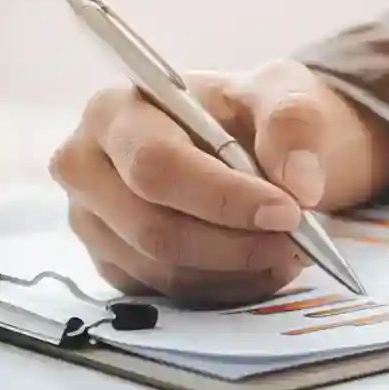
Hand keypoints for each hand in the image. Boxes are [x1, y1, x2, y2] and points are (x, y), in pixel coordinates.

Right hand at [50, 60, 388, 304]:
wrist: (256, 141)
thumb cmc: (257, 113)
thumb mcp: (286, 95)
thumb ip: (294, 125)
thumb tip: (300, 183)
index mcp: (118, 110)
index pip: (157, 165)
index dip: (224, 197)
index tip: (288, 212)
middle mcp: (88, 166)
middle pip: (153, 229)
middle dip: (237, 244)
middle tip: (298, 241)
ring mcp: (94, 221)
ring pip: (164, 270)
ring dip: (239, 270)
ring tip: (291, 249)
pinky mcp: (114, 263)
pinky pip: (168, 294)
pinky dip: (228, 288)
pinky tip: (263, 264)